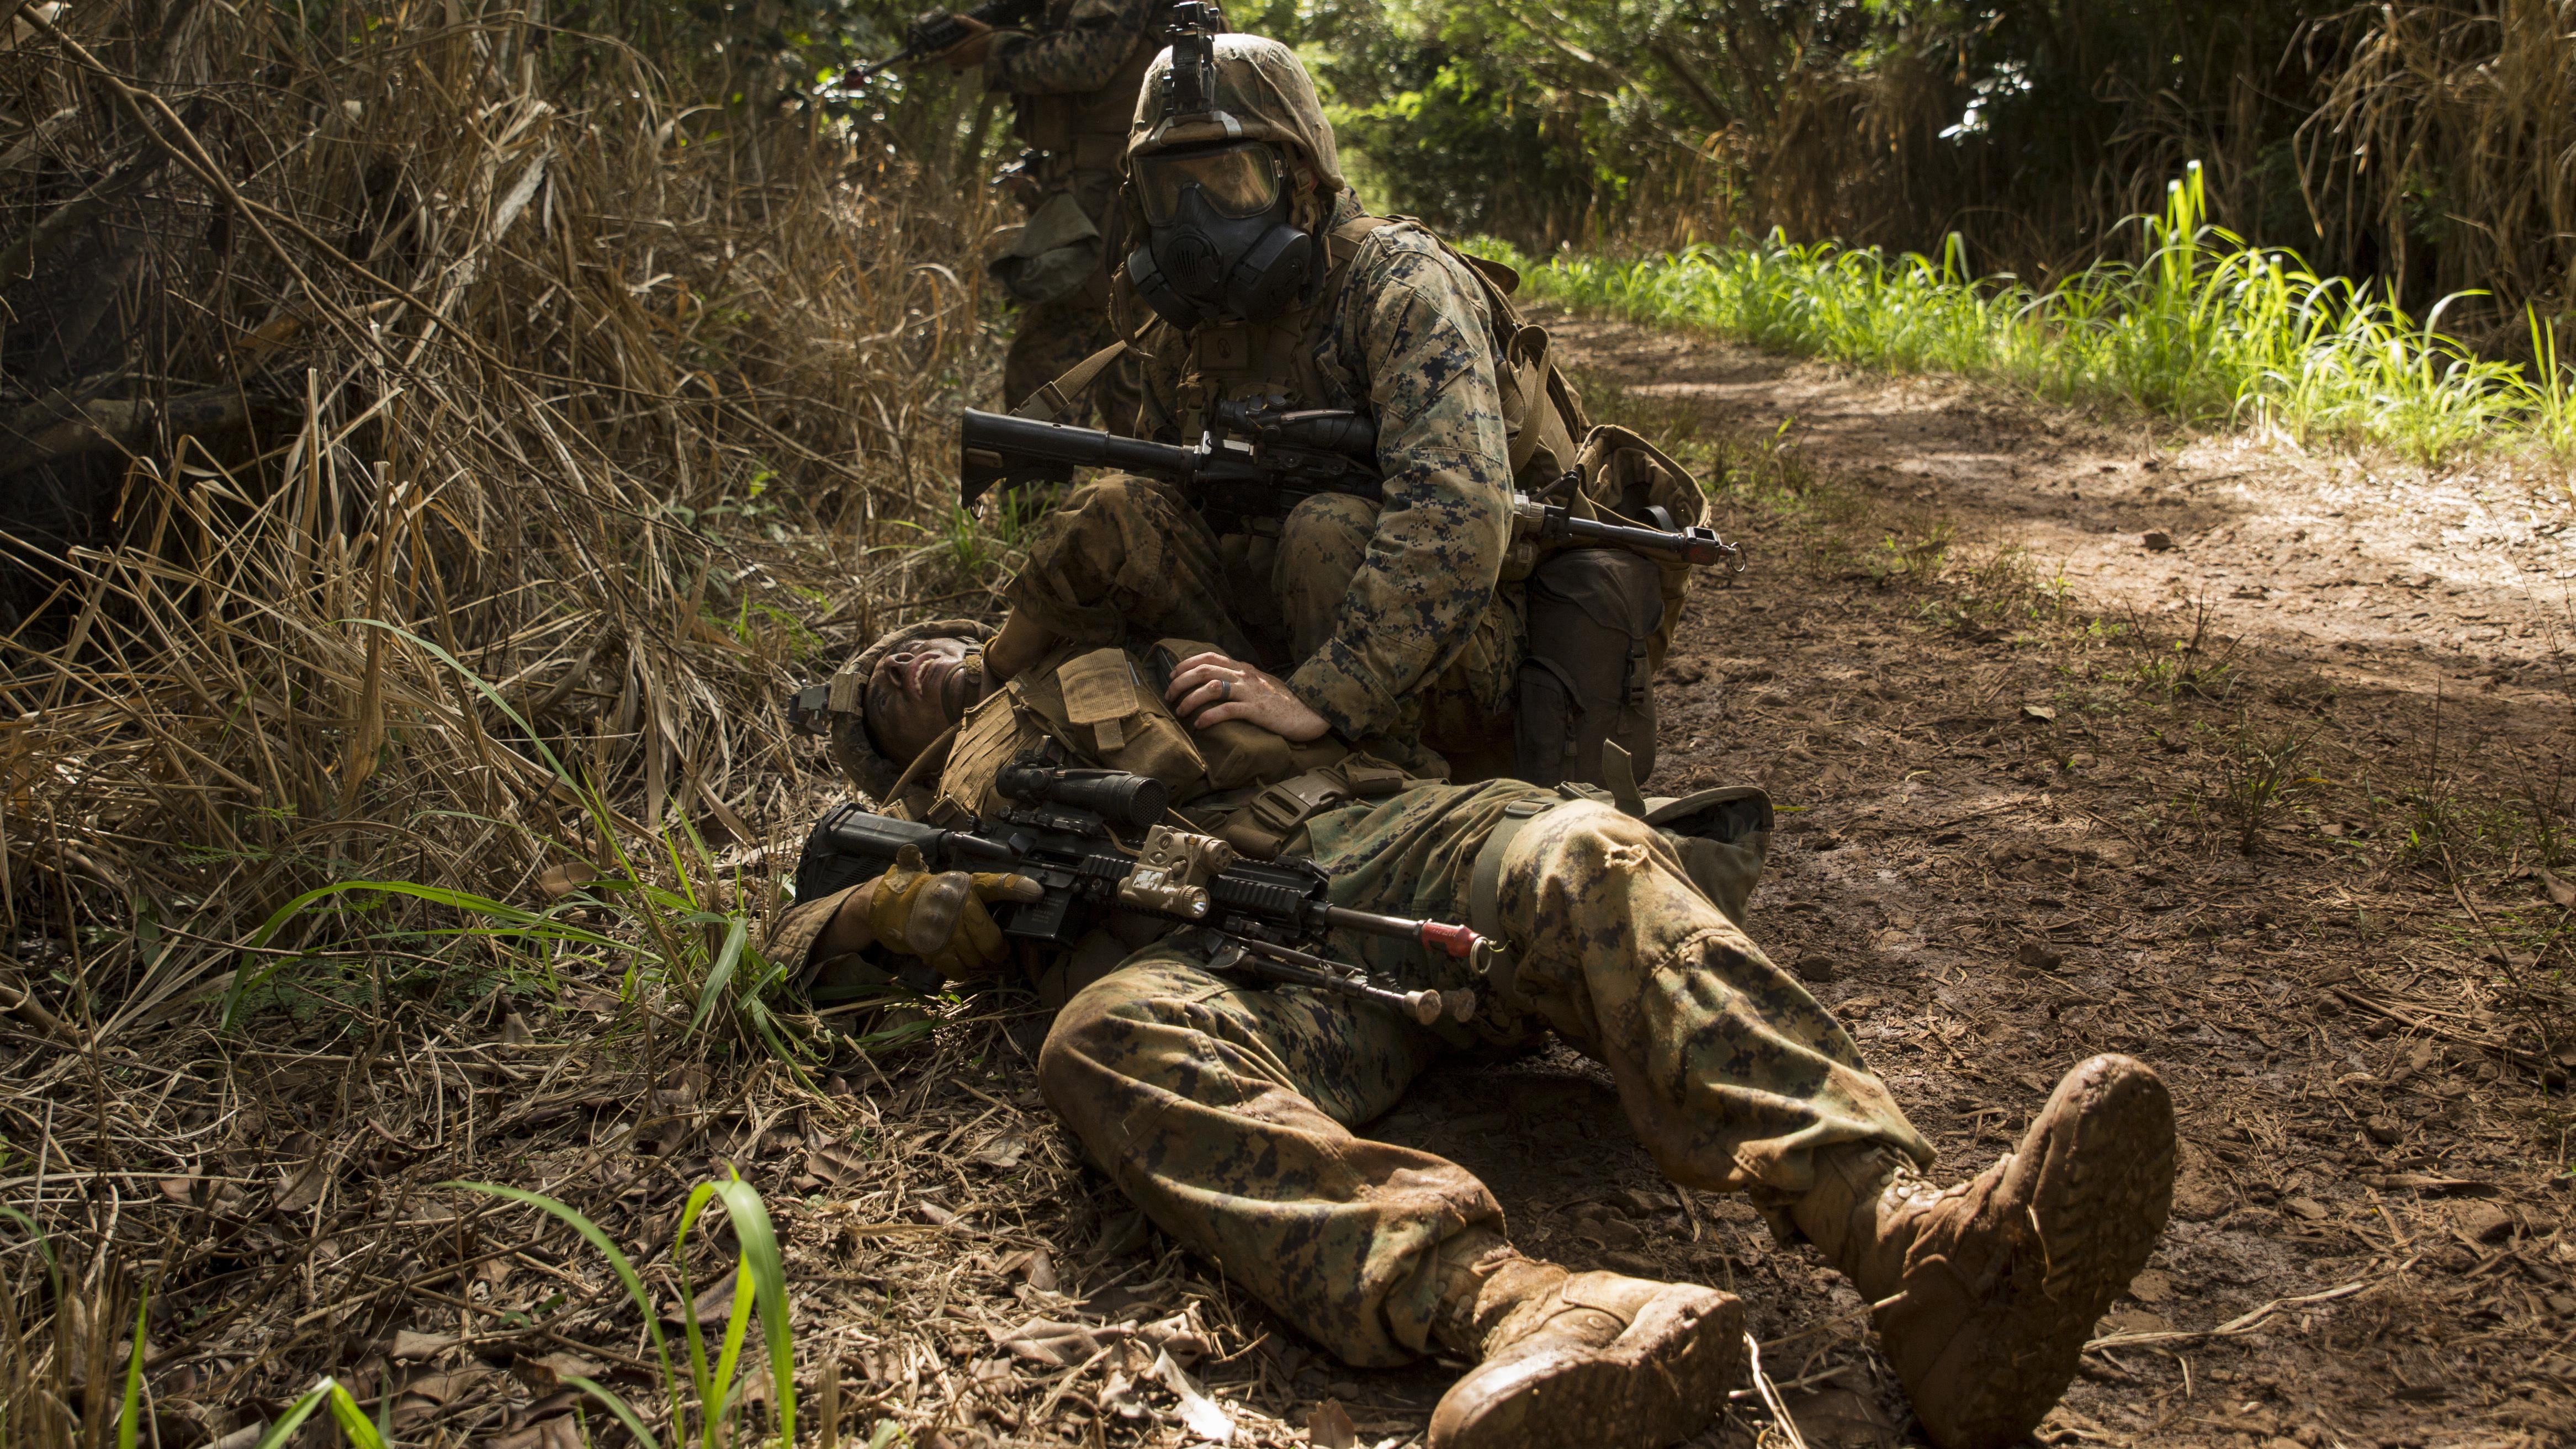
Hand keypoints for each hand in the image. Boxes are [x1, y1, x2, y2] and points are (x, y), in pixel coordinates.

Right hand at [864, 844, 1044, 978]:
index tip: (1037, 893)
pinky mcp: (928, 944)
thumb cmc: (927, 898)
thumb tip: (1008, 926)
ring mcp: (941, 924)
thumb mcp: (952, 890)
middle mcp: (955, 901)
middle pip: (989, 936)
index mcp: (966, 885)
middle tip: (998, 956)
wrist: (886, 904)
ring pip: (974, 955)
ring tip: (974, 960)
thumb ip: (978, 902)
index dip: (1018, 888)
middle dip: (997, 952)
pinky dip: (961, 971)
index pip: (997, 884)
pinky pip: (956, 967)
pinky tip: (958, 965)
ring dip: (978, 964)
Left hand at [938, 16, 994, 68]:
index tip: (941, 44)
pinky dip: (954, 64)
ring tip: (950, 53)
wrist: (998, 49)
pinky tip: (956, 58)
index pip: (945, 50)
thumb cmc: (988, 37)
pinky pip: (958, 67)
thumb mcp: (977, 26)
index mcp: (961, 48)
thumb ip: (966, 22)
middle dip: (944, 53)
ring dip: (948, 59)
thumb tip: (955, 18)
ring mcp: (966, 63)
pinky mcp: (970, 66)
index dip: (941, 48)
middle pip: (947, 58)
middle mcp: (962, 57)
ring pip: (951, 63)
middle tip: (944, 47)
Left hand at [1165, 652, 1330, 741]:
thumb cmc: (1283, 702)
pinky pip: (1227, 710)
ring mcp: (1250, 692)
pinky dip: (1209, 717)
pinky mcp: (1256, 710)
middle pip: (1203, 671)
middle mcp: (1244, 676)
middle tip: (1169, 696)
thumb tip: (1217, 683)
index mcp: (1244, 668)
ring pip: (1211, 688)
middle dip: (1180, 682)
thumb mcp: (1260, 684)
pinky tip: (1200, 725)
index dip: (1186, 664)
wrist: (1311, 712)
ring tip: (1181, 712)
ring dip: (1190, 700)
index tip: (1172, 675)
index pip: (1209, 657)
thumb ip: (1240, 681)